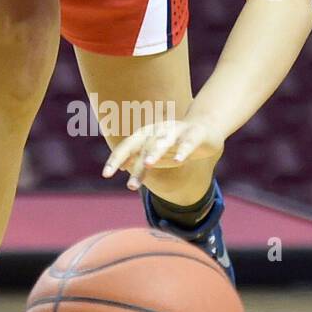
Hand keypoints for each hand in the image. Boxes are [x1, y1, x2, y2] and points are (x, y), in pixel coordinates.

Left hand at [102, 118, 225, 190]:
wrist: (206, 127)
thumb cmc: (176, 143)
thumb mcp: (157, 153)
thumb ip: (140, 159)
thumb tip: (121, 166)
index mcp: (146, 135)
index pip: (127, 147)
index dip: (116, 159)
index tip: (105, 175)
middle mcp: (158, 130)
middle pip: (142, 145)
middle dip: (133, 160)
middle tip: (128, 183)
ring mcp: (176, 130)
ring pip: (163, 141)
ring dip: (155, 152)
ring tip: (148, 164)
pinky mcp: (195, 134)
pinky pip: (188, 142)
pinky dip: (183, 150)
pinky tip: (178, 160)